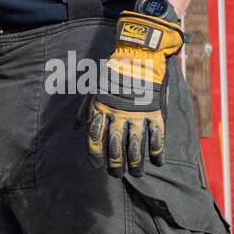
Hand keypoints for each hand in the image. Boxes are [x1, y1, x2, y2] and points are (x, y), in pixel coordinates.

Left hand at [86, 7, 183, 176]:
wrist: (136, 59)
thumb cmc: (111, 76)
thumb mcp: (93, 90)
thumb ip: (84, 110)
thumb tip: (76, 128)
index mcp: (100, 110)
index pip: (95, 139)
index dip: (95, 155)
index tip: (97, 165)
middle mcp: (117, 116)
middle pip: (115, 148)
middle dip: (115, 165)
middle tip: (116, 174)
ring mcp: (137, 116)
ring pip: (136, 147)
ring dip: (136, 164)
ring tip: (136, 174)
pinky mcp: (154, 113)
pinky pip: (157, 137)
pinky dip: (158, 152)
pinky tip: (157, 162)